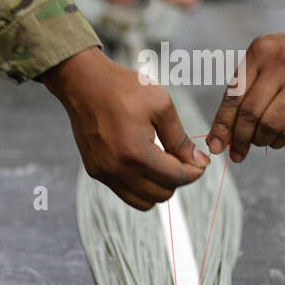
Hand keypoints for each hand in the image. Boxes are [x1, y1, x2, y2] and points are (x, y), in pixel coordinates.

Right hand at [43, 46, 209, 208]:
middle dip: (177, 178)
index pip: (175, 178)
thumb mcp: (161, 105)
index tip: (201, 162)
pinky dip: (141, 185)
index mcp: (136, 153)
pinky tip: (145, 162)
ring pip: (144, 202)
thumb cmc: (123, 88)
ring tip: (162, 162)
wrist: (83, 82)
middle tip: (181, 158)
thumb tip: (198, 162)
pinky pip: (126, 193)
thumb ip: (180, 139)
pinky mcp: (95, 171)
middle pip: (162, 194)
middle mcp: (117, 169)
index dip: (194, 171)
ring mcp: (104, 173)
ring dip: (159, 186)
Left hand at [207, 12, 284, 161]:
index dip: (222, 124)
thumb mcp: (265, 57)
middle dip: (239, 138)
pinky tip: (274, 141)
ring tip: (257, 142)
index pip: (234, 95)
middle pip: (250, 112)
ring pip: (271, 124)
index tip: (214, 145)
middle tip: (236, 154)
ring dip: (259, 140)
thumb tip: (224, 131)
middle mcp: (279, 64)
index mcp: (259, 52)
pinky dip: (278, 140)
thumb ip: (245, 88)